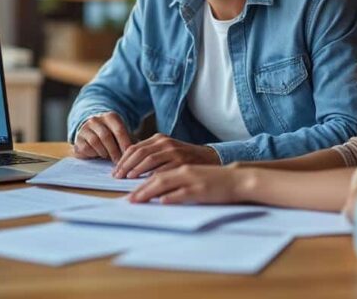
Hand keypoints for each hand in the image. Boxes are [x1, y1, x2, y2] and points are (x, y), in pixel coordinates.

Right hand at [73, 112, 132, 162]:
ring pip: (95, 142)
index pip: (118, 129)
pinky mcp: (78, 138)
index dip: (124, 143)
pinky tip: (98, 156)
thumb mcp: (121, 135)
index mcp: (110, 117)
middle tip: (120, 162)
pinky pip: (86, 148)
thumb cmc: (112, 136)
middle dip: (114, 151)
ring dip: (104, 153)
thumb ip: (129, 142)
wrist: (92, 133)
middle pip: (106, 136)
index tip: (129, 155)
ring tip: (109, 158)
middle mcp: (96, 120)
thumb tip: (139, 153)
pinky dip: (94, 154)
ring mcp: (85, 128)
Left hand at [112, 133, 219, 177]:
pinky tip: (153, 192)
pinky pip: (169, 173)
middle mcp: (168, 145)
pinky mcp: (187, 166)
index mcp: (161, 140)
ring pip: (152, 163)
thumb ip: (152, 155)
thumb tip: (129, 167)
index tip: (115, 172)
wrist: (214, 161)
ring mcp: (178, 155)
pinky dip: (158, 181)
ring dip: (138, 173)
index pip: (135, 148)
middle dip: (127, 167)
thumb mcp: (168, 151)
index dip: (123, 160)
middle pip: (141, 154)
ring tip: (130, 182)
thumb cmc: (187, 159)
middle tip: (118, 179)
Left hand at [128, 165, 248, 203]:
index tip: (120, 175)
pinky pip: (183, 192)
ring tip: (135, 199)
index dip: (132, 165)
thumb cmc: (210, 176)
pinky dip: (171, 197)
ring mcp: (190, 176)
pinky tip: (161, 201)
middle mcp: (181, 164)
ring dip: (147, 190)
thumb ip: (170, 171)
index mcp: (177, 156)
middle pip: (152, 170)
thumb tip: (150, 181)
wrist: (235, 178)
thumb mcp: (187, 169)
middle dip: (136, 181)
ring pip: (163, 180)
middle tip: (125, 195)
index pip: (148, 157)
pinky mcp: (200, 189)